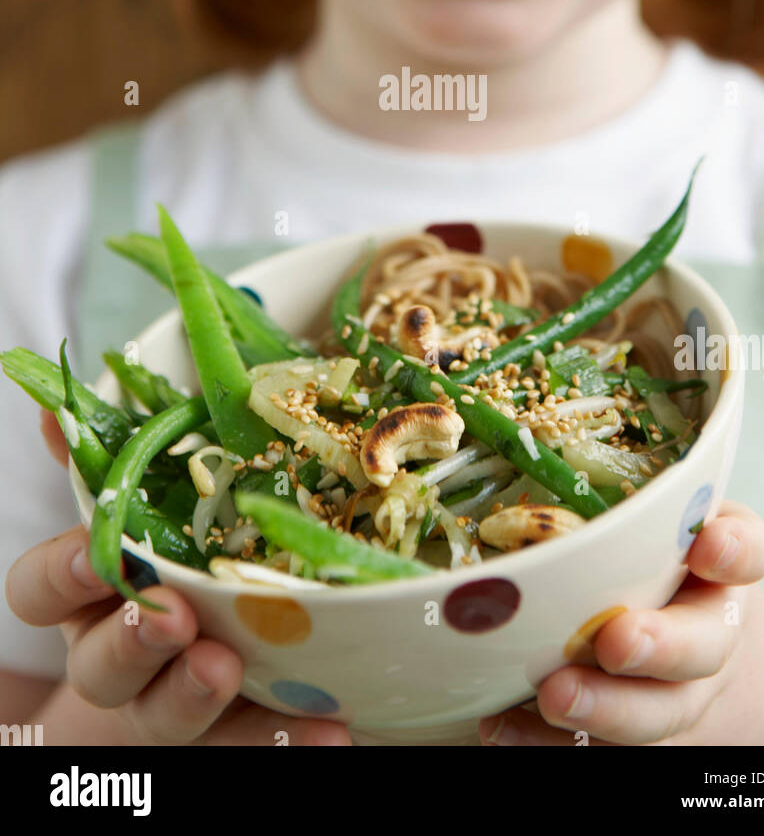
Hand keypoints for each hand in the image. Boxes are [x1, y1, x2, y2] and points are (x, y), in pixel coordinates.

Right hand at [4, 411, 351, 745]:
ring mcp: (172, 702)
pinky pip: (250, 746)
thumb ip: (115, 459)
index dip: (62, 574)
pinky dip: (285, 740)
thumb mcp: (153, 500)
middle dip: (135, 639)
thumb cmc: (182, 551)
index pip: (43, 590)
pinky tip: (328, 730)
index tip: (94, 552)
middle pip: (100, 663)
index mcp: (92, 592)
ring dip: (193, 693)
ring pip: (164, 714)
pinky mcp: (231, 735)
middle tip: (174, 617)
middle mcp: (120, 654)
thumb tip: (61, 409)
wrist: (217, 652)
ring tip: (228, 667)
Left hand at [478, 499, 763, 745]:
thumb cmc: (658, 565)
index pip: (747, 550)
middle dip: (659, 645)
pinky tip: (500, 724)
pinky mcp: (632, 736)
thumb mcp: (662, 518)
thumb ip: (628, 492)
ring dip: (605, 708)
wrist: (699, 665)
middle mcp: (706, 633)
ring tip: (554, 695)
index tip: (704, 543)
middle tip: (614, 639)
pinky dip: (543, 744)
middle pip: (702, 647)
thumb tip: (519, 436)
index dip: (732, 549)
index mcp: (720, 568)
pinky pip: (595, 753)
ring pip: (656, 714)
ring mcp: (674, 694)